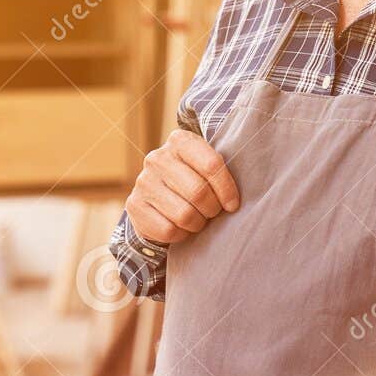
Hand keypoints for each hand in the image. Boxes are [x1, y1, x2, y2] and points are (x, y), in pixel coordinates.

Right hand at [125, 128, 240, 244]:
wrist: (159, 196)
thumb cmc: (195, 180)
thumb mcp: (207, 166)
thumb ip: (223, 170)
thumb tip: (242, 192)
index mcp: (180, 141)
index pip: (212, 165)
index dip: (227, 190)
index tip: (233, 205)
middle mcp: (158, 158)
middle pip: (198, 192)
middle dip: (212, 209)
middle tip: (213, 212)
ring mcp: (143, 181)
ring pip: (184, 214)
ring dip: (197, 224)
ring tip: (198, 220)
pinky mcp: (134, 205)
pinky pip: (167, 230)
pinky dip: (180, 234)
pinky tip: (181, 227)